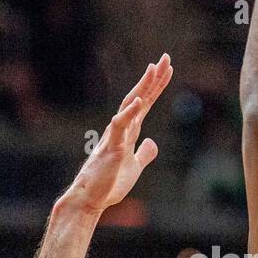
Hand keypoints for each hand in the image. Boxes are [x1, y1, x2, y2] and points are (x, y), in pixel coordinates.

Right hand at [60, 54, 171, 215]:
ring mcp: (115, 136)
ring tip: (153, 69)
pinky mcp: (111, 148)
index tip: (167, 69)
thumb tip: (153, 142)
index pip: (145, 103)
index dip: (156, 86)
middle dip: (152, 78)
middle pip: (139, 97)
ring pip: (129, 105)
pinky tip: (138, 102)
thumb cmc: (108, 184)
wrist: (91, 199)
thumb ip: (144, 154)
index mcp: (128, 132)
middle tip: (165, 58)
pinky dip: (128, 114)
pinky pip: (119, 127)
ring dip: (142, 87)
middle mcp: (122, 128)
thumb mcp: (134, 167)